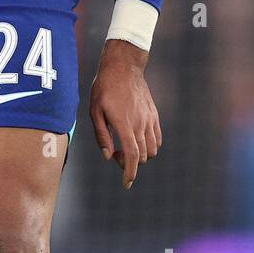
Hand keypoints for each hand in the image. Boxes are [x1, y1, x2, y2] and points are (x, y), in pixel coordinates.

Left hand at [89, 38, 161, 189]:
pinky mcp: (154, 115)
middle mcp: (140, 124)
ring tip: (127, 147)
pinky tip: (138, 140)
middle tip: (117, 155)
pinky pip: (158, 138)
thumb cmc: (104, 89)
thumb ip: (102, 136)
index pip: (133, 156)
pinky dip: (150, 146)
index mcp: (124, 124)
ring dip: (141, 156)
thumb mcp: (95, 112)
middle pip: (143, 156)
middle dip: (130, 163)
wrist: (123, 68)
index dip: (130, 173)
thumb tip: (108, 157)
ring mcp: (149, 119)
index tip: (126, 184)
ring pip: (153, 150)